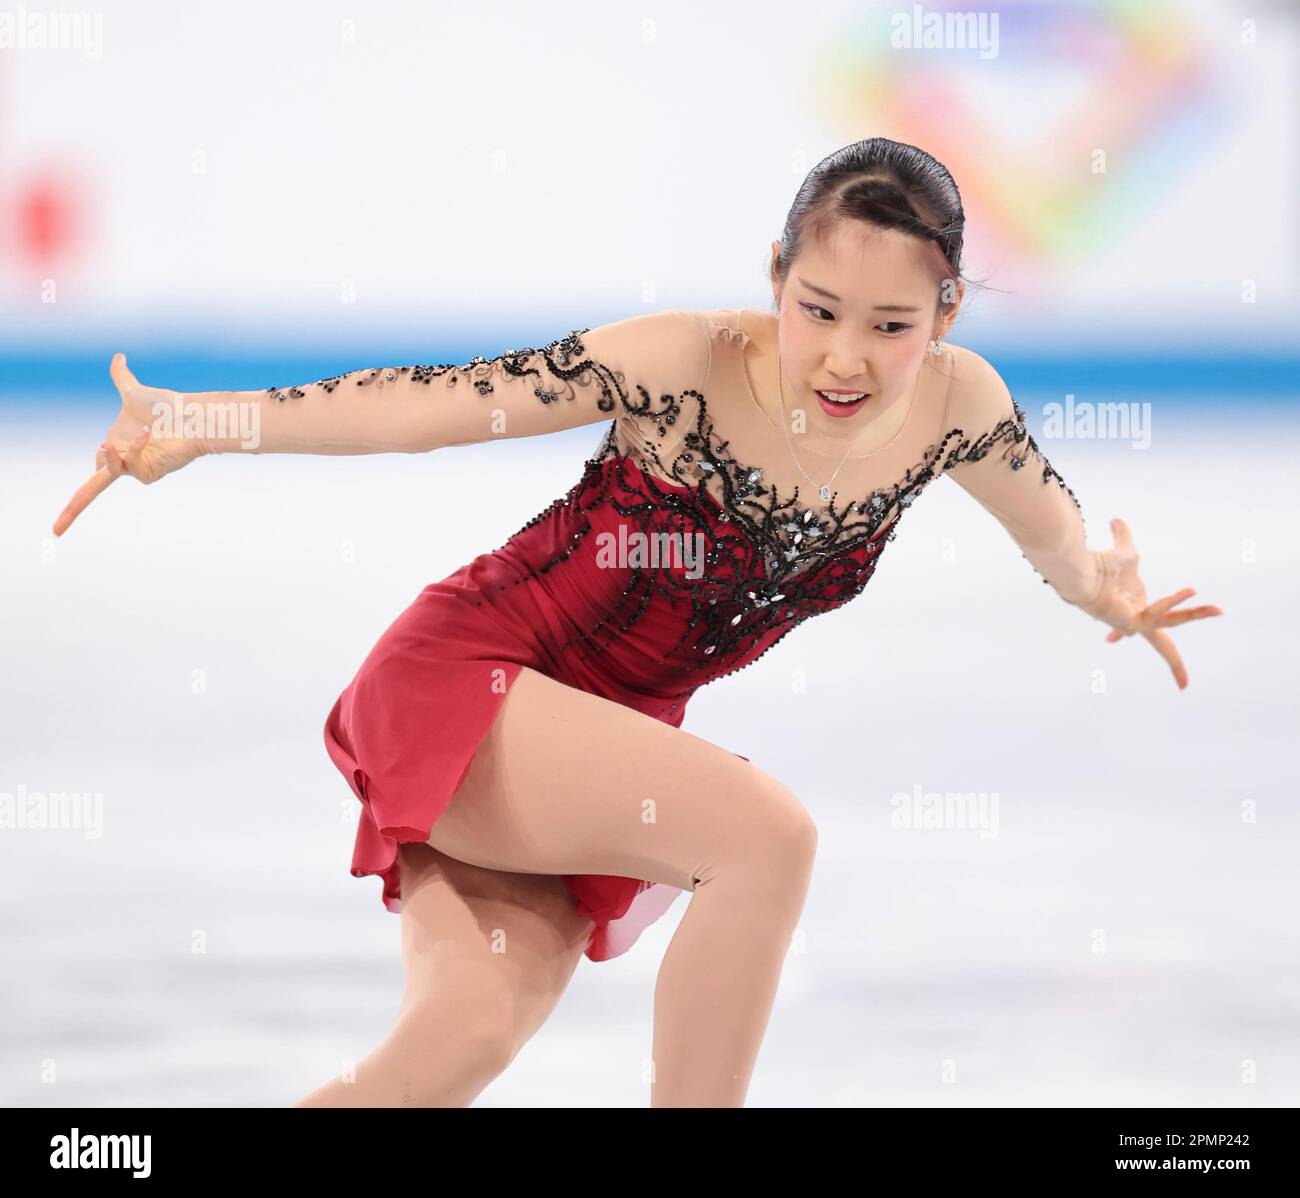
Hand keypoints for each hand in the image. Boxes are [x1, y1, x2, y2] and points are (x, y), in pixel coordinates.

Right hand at [52, 353, 203, 536]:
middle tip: (110, 444)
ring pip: (109, 469)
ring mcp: (138, 470)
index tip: (54, 533)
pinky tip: (144, 434)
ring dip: (111, 455)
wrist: (190, 413)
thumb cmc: (167, 407)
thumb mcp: (134, 391)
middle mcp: (125, 465)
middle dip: (101, 460)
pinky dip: (132, 448)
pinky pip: (131, 465)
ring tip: (115, 441)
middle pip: (96, 478)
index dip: (73, 509)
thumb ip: (121, 377)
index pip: (90, 482)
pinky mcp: (151, 472)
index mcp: (116, 452)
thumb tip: (118, 355)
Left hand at [1089, 517, 1222, 689]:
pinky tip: (1190, 591)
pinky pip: (1159, 613)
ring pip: (1169, 624)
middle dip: (1175, 660)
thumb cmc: (1098, 565)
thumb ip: (1123, 537)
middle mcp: (1132, 618)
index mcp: (1133, 606)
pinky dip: (1173, 602)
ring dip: (1194, 616)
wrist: (1082, 572)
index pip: (1143, 623)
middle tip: (1186, 680)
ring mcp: (1132, 623)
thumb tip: (1115, 518)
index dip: (1130, 632)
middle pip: (1160, 640)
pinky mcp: (1132, 622)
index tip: (1109, 642)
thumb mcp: (1123, 552)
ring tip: (1218, 610)